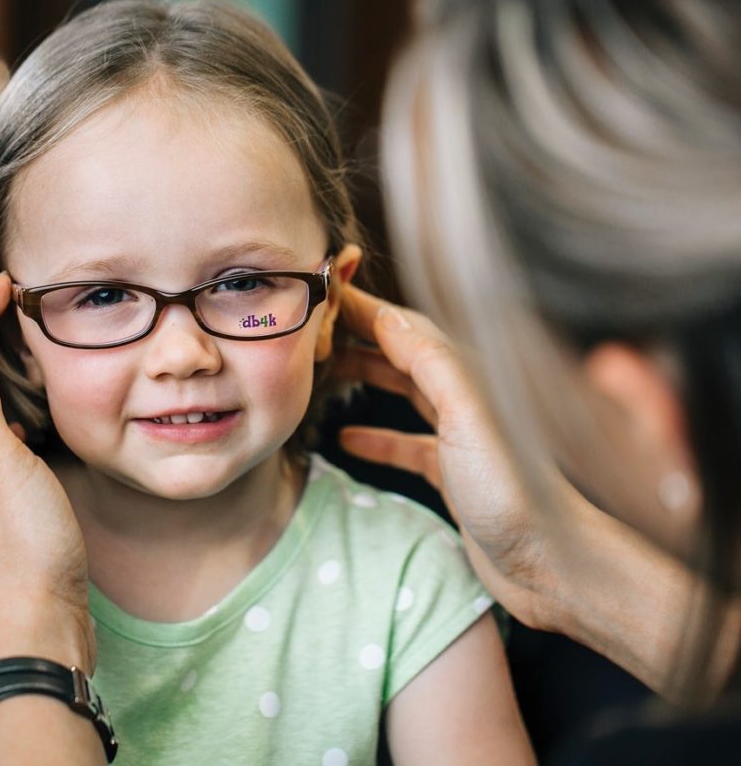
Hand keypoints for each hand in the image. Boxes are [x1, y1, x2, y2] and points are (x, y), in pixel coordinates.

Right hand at [335, 286, 568, 628]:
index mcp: (469, 375)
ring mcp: (458, 436)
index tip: (321, 296)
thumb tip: (387, 316)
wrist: (547, 562)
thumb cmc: (513, 489)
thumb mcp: (468, 416)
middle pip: (402, 354)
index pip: (406, 326)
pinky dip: (376, 439)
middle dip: (358, 338)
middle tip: (311, 333)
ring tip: (321, 373)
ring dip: (365, 378)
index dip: (364, 308)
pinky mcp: (453, 473)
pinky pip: (406, 444)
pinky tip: (345, 439)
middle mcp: (465, 398)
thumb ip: (432, 361)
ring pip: (403, 392)